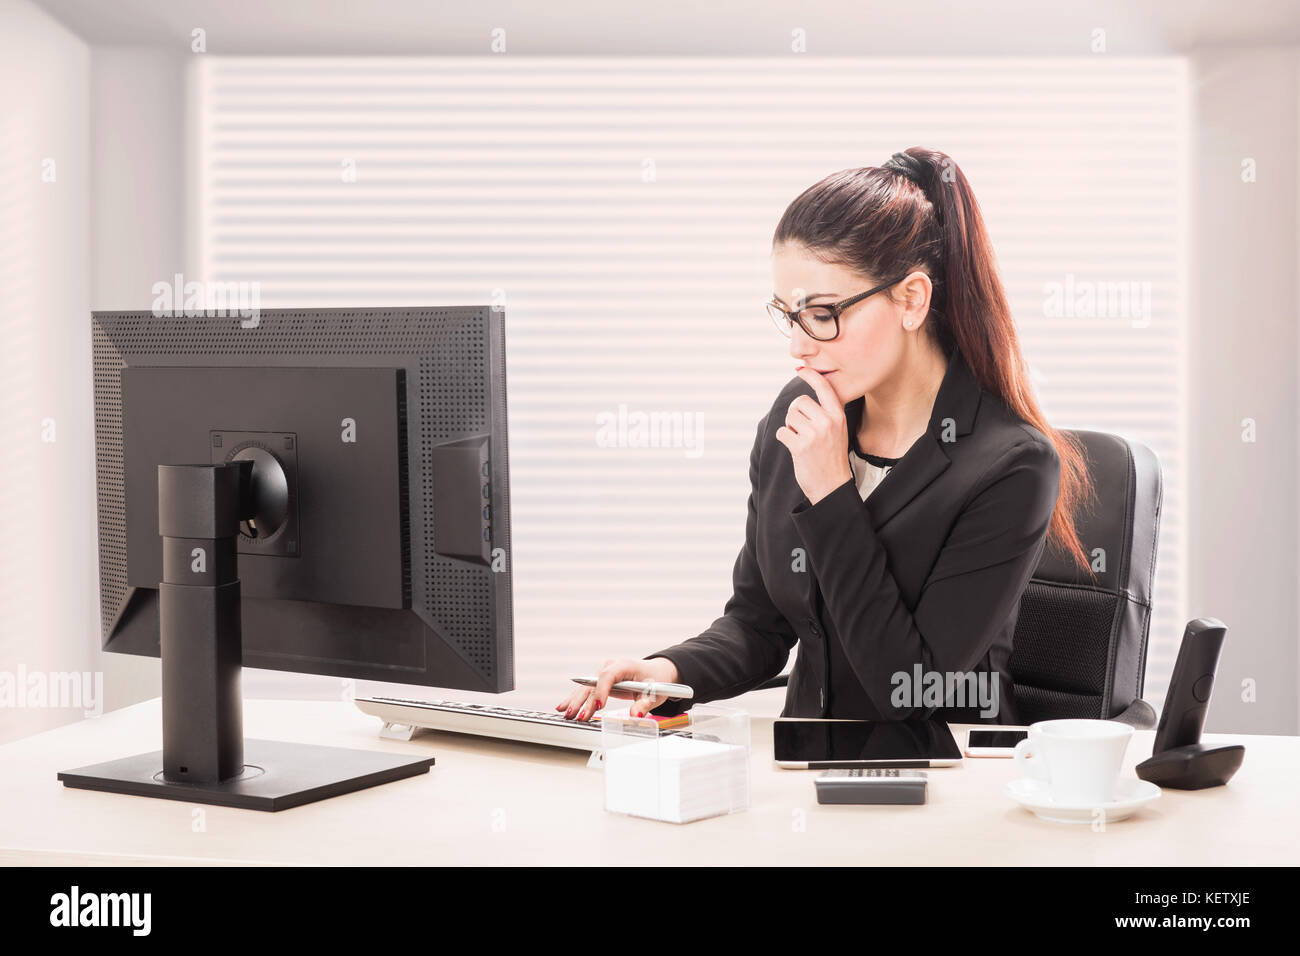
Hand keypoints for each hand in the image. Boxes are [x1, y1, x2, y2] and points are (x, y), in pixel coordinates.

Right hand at [555, 657, 679, 721]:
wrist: (655, 672)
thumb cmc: (655, 680)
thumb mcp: (653, 693)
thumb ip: (643, 705)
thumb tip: (635, 715)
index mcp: (624, 665)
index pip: (608, 676)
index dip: (601, 691)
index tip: (598, 706)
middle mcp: (611, 666)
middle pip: (593, 682)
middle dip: (583, 700)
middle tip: (576, 715)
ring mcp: (603, 672)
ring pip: (586, 686)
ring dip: (575, 700)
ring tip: (564, 712)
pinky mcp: (600, 680)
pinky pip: (586, 689)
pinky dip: (575, 699)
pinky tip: (563, 707)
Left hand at [774, 367, 852, 504]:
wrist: (832, 486)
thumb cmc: (832, 457)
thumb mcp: (837, 431)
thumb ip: (826, 414)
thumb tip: (804, 398)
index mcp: (838, 416)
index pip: (823, 388)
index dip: (811, 376)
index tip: (801, 369)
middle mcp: (827, 422)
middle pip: (799, 402)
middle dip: (795, 413)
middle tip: (801, 428)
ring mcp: (813, 434)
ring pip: (789, 416)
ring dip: (790, 427)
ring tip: (801, 439)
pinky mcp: (800, 446)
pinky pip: (782, 432)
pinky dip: (784, 439)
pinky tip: (795, 448)